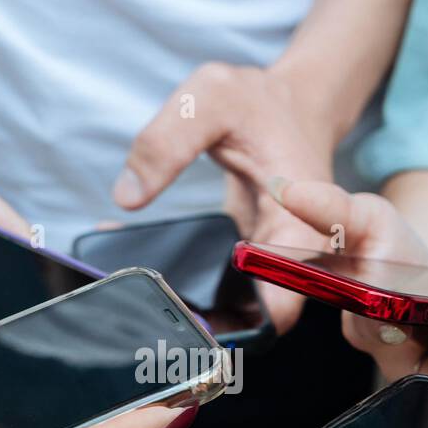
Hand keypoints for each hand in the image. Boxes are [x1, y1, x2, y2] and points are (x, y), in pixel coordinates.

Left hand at [114, 63, 337, 332]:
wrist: (287, 104)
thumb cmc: (258, 101)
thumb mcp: (212, 99)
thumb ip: (167, 142)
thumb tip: (128, 196)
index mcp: (300, 225)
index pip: (284, 303)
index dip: (243, 325)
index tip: (191, 321)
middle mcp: (290, 255)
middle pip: (255, 319)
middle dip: (207, 329)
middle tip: (150, 320)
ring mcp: (268, 262)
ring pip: (236, 311)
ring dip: (192, 314)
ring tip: (139, 303)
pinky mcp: (249, 261)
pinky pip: (219, 287)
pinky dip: (185, 288)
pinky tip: (141, 276)